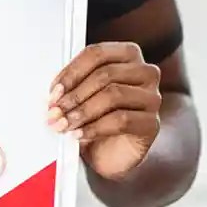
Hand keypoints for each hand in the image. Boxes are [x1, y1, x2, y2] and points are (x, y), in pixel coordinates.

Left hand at [47, 42, 161, 180]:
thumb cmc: (96, 117)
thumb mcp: (81, 95)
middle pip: (106, 74)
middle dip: (74, 94)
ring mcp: (152, 98)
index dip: (72, 71)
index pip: (97, 53)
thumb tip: (55, 92)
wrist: (110, 153)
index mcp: (127, 56)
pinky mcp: (152, 124)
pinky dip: (95, 127)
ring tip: (64, 123)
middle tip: (55, 110)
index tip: (55, 90)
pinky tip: (80, 134)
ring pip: (114, 95)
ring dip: (83, 111)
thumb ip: (72, 85)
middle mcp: (145, 73)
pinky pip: (122, 120)